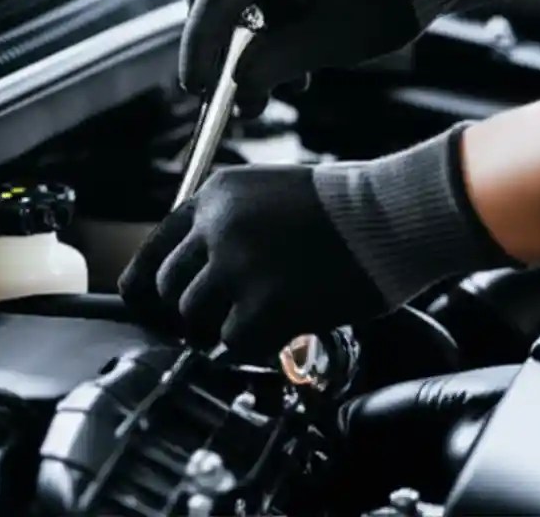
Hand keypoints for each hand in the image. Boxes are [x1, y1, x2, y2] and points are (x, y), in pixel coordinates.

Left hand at [117, 165, 389, 357]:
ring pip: (195, 319)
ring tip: (261, 318)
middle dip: (189, 313)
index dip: (145, 289)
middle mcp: (217, 228)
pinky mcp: (265, 305)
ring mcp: (239, 267)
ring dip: (222, 328)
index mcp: (214, 196)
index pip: (153, 251)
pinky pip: (234, 344)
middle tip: (219, 322)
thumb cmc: (344, 209)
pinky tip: (282, 328)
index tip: (149, 309)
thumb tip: (189, 280)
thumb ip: (223, 228)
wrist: (394, 215)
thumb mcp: (267, 194)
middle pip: (168, 290)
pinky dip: (254, 345)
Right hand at [180, 0, 419, 116]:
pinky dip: (270, 38)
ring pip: (239, 5)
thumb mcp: (334, 39)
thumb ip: (277, 62)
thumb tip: (235, 85)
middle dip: (217, 50)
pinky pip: (265, 2)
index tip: (196, 88)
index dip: (197, 46)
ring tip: (273, 95)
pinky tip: (298, 72)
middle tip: (225, 95)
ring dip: (248, 51)